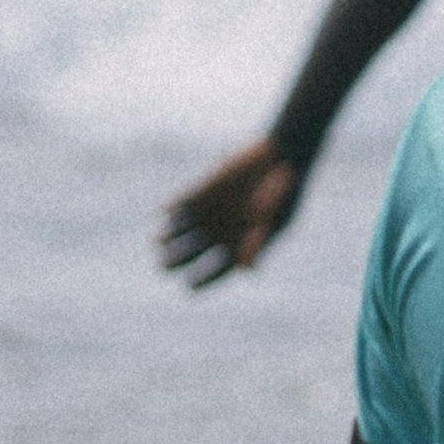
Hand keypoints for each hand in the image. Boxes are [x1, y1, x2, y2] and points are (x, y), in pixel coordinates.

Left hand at [155, 138, 304, 287]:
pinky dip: (171, 207)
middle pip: (188, 255)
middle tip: (164, 265)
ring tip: (159, 241)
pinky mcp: (201, 192)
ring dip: (167, 237)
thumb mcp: (275, 221)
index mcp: (239, 247)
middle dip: (174, 261)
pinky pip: (179, 202)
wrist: (280, 157)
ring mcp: (208, 213)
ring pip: (178, 232)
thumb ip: (258, 243)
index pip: (215, 272)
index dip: (201, 281)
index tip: (189, 285)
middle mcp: (219, 233)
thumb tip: (245, 269)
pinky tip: (167, 210)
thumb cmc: (284, 194)